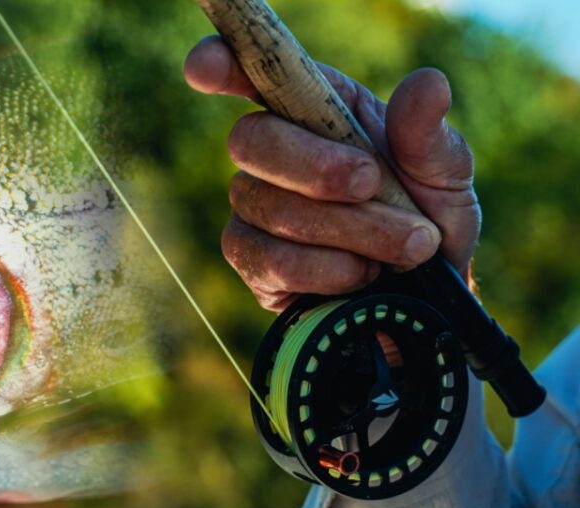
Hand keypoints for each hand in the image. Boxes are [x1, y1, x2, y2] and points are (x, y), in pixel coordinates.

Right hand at [184, 36, 480, 311]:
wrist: (423, 301)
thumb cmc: (428, 220)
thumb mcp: (444, 174)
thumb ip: (429, 135)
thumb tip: (427, 84)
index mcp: (315, 108)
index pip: (254, 74)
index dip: (220, 64)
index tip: (205, 68)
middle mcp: (272, 152)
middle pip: (251, 141)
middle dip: (316, 167)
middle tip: (373, 185)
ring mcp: (253, 208)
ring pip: (272, 208)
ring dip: (350, 229)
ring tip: (407, 246)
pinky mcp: (251, 261)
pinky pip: (271, 260)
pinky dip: (328, 269)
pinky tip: (363, 273)